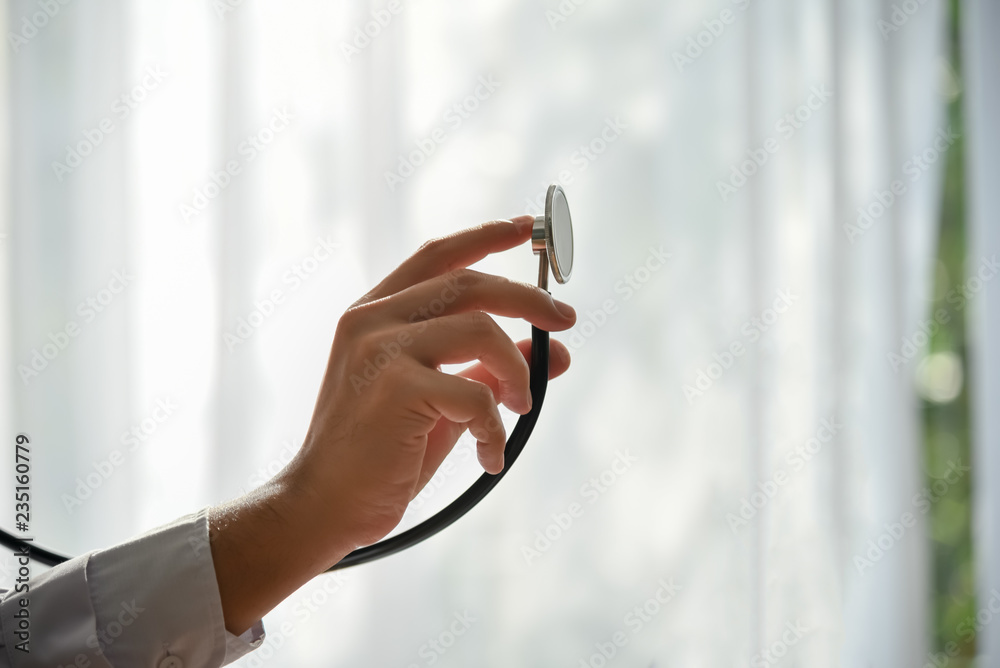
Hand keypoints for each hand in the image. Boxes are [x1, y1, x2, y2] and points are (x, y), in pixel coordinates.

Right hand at [210, 217, 575, 633]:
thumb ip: (492, 370)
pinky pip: (475, 394)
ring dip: (517, 371)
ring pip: (481, 330)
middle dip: (528, 299)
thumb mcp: (446, 403)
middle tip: (564, 321)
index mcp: (375, 313)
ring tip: (520, 408)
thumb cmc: (382, 454)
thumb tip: (557, 353)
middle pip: (469, 282)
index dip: (487, 235)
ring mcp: (379, 350)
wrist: (326, 505)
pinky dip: (496, 426)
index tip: (529, 228)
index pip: (437, 256)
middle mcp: (372, 320)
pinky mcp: (393, 387)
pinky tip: (489, 456)